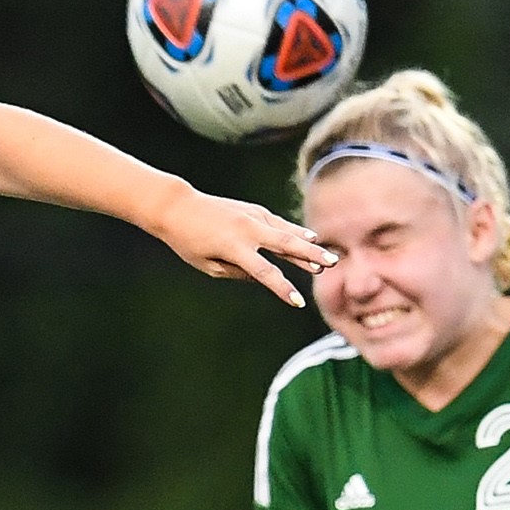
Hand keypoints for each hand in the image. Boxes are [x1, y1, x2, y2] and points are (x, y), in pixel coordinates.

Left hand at [148, 188, 335, 307]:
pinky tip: (309, 239)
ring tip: (327, 256)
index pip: (264, 272)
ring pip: (286, 231)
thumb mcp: (208, 265)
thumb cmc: (188, 241)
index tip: (297, 302)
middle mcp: (246, 230)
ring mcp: (251, 216)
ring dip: (307, 244)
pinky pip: (278, 223)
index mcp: (233, 247)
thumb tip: (262, 275)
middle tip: (332, 264)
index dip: (281, 289)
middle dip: (309, 256)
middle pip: (284, 244)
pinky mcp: (252, 210)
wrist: (177, 207)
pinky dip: (294, 231)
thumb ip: (238, 273)